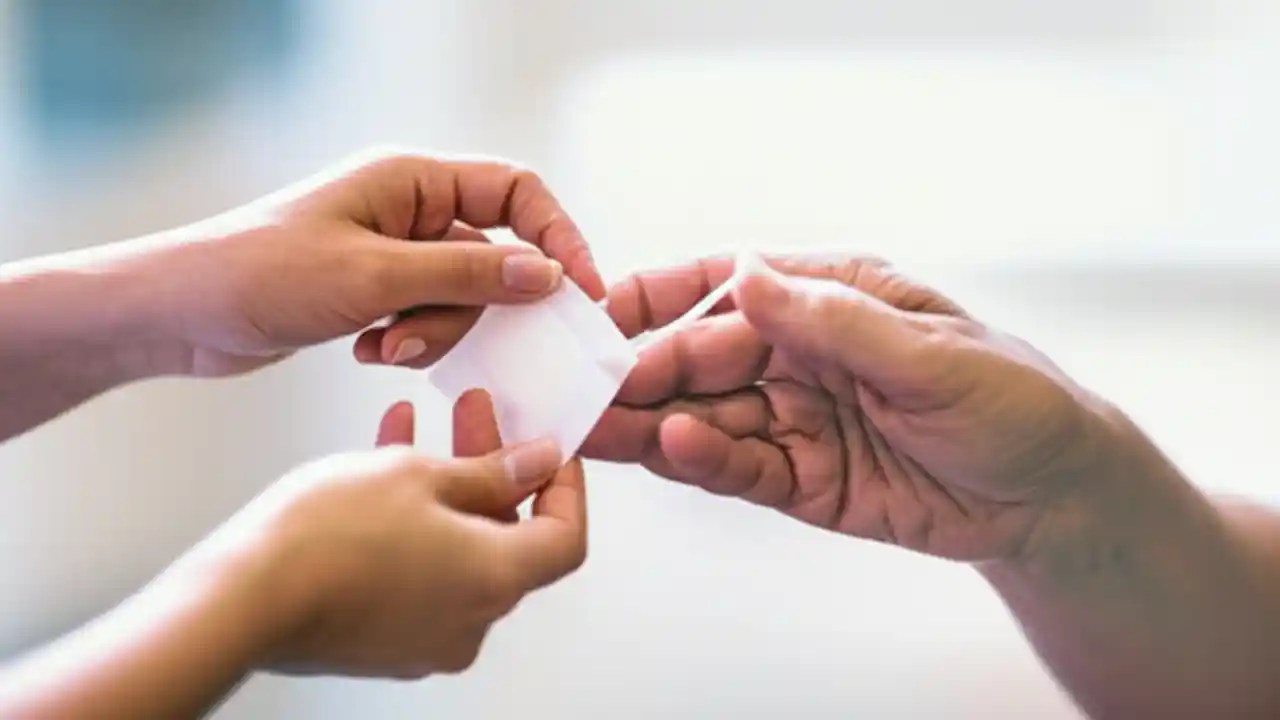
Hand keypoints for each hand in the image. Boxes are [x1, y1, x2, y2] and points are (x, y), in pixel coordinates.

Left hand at [134, 149, 603, 375]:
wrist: (180, 312)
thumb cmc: (263, 274)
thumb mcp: (374, 277)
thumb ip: (466, 277)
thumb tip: (547, 275)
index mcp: (412, 180)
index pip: (516, 193)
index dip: (558, 236)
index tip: (581, 292)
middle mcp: (409, 210)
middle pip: (491, 257)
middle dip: (470, 309)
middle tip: (430, 339)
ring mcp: (394, 253)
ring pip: (460, 298)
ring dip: (433, 333)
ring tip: (384, 350)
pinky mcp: (376, 292)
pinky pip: (426, 319)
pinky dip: (409, 341)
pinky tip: (368, 352)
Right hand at [203, 393, 586, 677]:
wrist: (240, 598)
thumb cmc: (327, 537)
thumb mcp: (418, 475)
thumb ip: (490, 470)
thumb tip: (536, 463)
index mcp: (496, 580)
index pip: (564, 538)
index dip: (565, 488)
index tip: (549, 449)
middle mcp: (469, 619)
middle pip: (505, 536)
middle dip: (491, 467)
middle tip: (476, 412)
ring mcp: (423, 634)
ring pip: (454, 545)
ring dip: (444, 484)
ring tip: (422, 424)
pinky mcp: (379, 636)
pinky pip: (414, 566)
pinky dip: (410, 517)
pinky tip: (382, 459)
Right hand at [586, 254, 1114, 561]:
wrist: (1053, 499)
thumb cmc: (1011, 401)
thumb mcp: (930, 356)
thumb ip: (834, 322)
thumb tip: (749, 275)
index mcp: (830, 299)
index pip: (729, 286)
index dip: (661, 293)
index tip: (603, 308)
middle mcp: (803, 354)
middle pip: (703, 355)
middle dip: (643, 369)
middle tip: (587, 388)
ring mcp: (798, 418)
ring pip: (708, 414)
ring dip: (651, 420)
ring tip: (599, 428)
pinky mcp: (802, 479)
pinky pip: (740, 466)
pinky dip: (702, 461)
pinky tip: (670, 451)